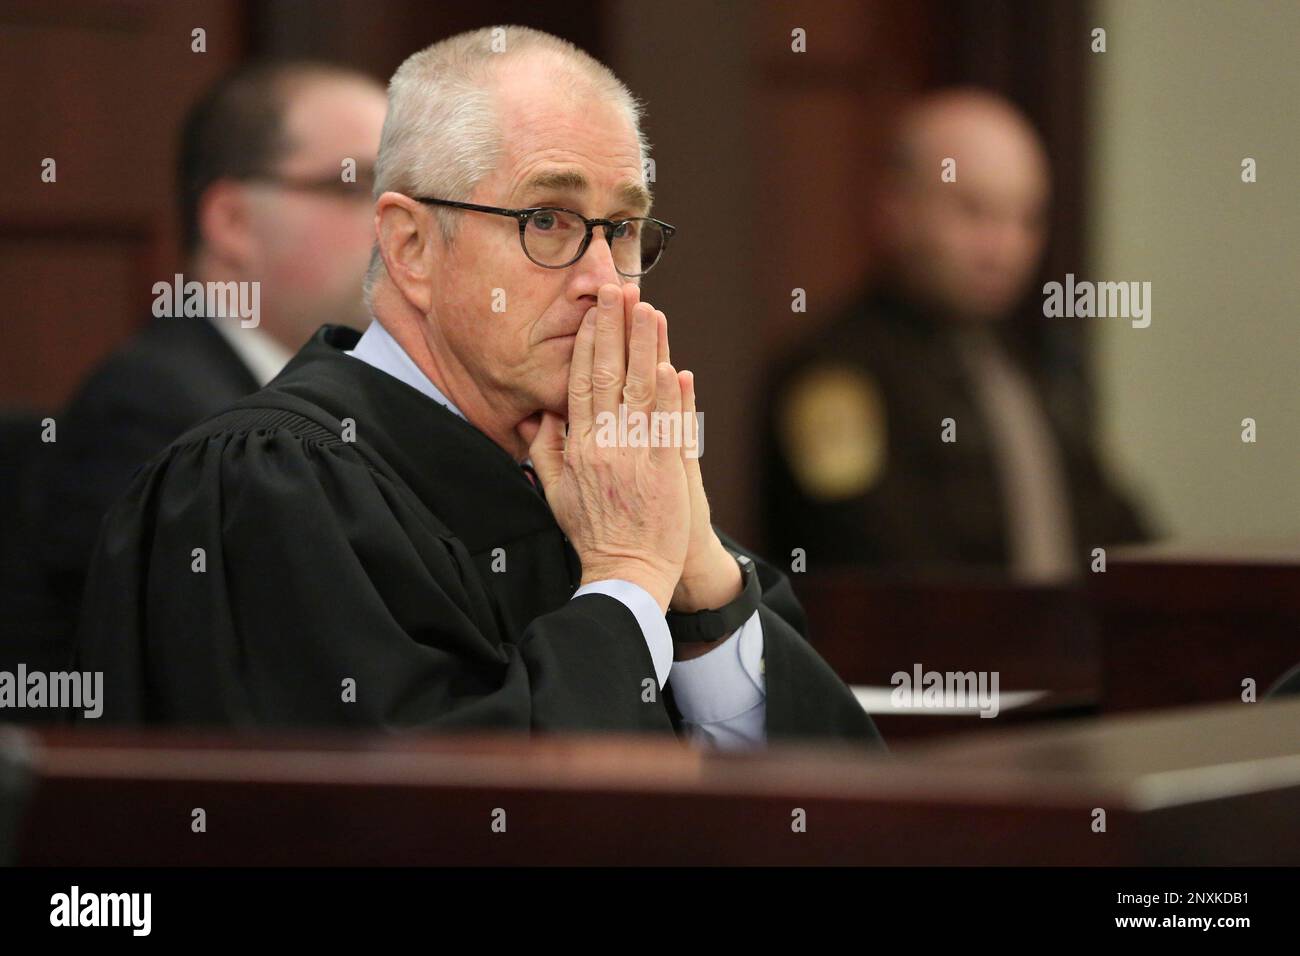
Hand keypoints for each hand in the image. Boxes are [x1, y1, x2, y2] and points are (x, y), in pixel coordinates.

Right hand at [529, 283, 690, 612]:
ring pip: (644, 392)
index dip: (589, 342)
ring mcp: (640, 456)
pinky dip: (675, 395)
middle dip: (616, 329)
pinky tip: (675, 365)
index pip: (581, 383)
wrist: (627, 572)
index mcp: (579, 447)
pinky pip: (672, 425)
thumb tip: (538, 414)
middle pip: (611, 376)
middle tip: (620, 290)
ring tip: (651, 311)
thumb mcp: (556, 493)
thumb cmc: (592, 533)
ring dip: (648, 347)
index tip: (595, 310)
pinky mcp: (669, 470)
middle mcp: (608, 445)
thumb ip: (545, 451)